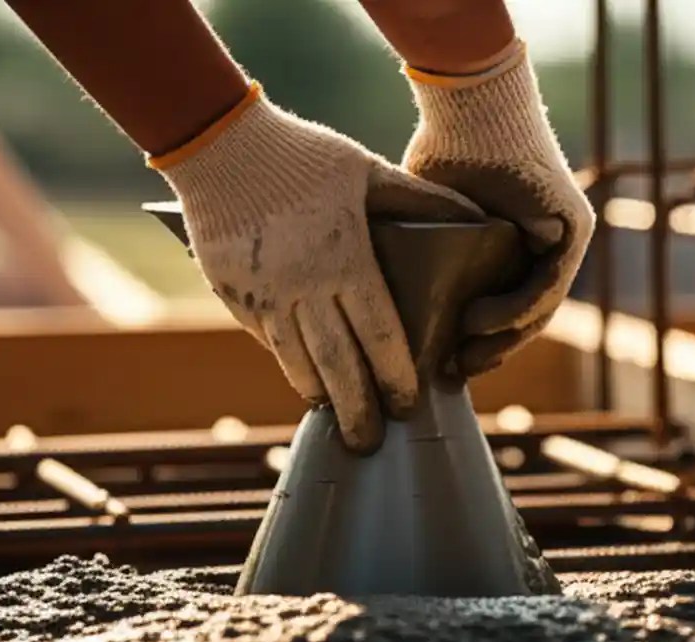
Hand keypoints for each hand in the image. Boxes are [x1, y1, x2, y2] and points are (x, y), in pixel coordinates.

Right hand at [152, 83, 483, 452]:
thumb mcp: (366, 170)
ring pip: (296, 363)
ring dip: (320, 395)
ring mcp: (265, 298)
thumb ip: (421, 200)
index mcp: (346, 262)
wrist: (218, 147)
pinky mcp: (234, 297)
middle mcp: (305, 289)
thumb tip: (477, 216)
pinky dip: (288, 361)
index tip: (408, 404)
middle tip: (371, 441)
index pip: (380, 338)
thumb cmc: (302, 155)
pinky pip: (267, 341)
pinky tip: (303, 374)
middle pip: (338, 368)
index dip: (396, 378)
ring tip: (337, 414)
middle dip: (358, 411)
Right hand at [402, 40, 594, 377]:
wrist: (472, 107)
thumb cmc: (443, 152)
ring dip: (499, 341)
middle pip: (520, 318)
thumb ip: (421, 254)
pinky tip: (475, 324)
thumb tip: (386, 305)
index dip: (471, 342)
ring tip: (460, 358)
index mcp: (512, 242)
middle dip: (486, 353)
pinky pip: (547, 287)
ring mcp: (563, 237)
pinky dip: (513, 312)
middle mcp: (544, 244)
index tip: (439, 365)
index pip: (498, 306)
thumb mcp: (425, 218)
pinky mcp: (573, 229)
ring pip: (535, 311)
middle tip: (450, 375)